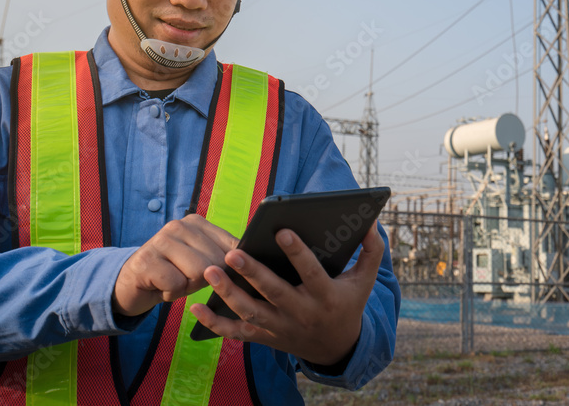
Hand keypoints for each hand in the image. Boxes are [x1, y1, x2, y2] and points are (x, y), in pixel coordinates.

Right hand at [113, 214, 237, 316]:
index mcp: (197, 223)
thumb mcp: (201, 262)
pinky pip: (176, 285)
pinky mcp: (145, 260)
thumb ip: (224, 257)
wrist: (131, 285)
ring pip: (199, 272)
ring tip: (174, 281)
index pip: (233, 245)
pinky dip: (171, 294)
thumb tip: (252, 261)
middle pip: (217, 261)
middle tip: (185, 278)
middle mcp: (179, 226)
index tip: (219, 274)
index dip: (230, 268)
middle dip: (205, 280)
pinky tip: (161, 286)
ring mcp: (160, 240)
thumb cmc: (173, 274)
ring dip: (188, 287)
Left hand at [190, 223, 384, 366]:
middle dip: (252, 273)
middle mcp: (302, 314)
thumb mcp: (365, 279)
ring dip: (228, 294)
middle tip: (232, 252)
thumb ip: (371, 250)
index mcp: (326, 296)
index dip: (298, 252)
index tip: (282, 230)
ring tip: (211, 271)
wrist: (336, 347)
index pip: (311, 273)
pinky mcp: (265, 338)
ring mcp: (281, 328)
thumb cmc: (348, 303)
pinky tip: (196, 306)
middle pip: (274, 293)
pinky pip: (236, 333)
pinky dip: (214, 322)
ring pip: (251, 312)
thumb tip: (370, 221)